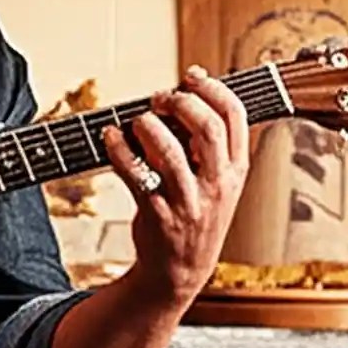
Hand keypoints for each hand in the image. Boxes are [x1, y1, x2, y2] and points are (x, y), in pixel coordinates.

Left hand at [101, 65, 248, 305]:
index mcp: (236, 171)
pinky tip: (111, 137)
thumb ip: (208, 141)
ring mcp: (189, 202)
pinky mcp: (158, 215)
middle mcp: (217, 185)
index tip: (190, 76)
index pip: (235, 116)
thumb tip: (188, 85)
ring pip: (170, 153)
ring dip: (148, 126)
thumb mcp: (218, 181)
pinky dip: (120, 151)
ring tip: (138, 120)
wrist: (179, 270)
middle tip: (159, 98)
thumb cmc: (195, 213)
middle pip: (207, 129)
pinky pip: (136, 176)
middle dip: (181, 103)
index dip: (213, 88)